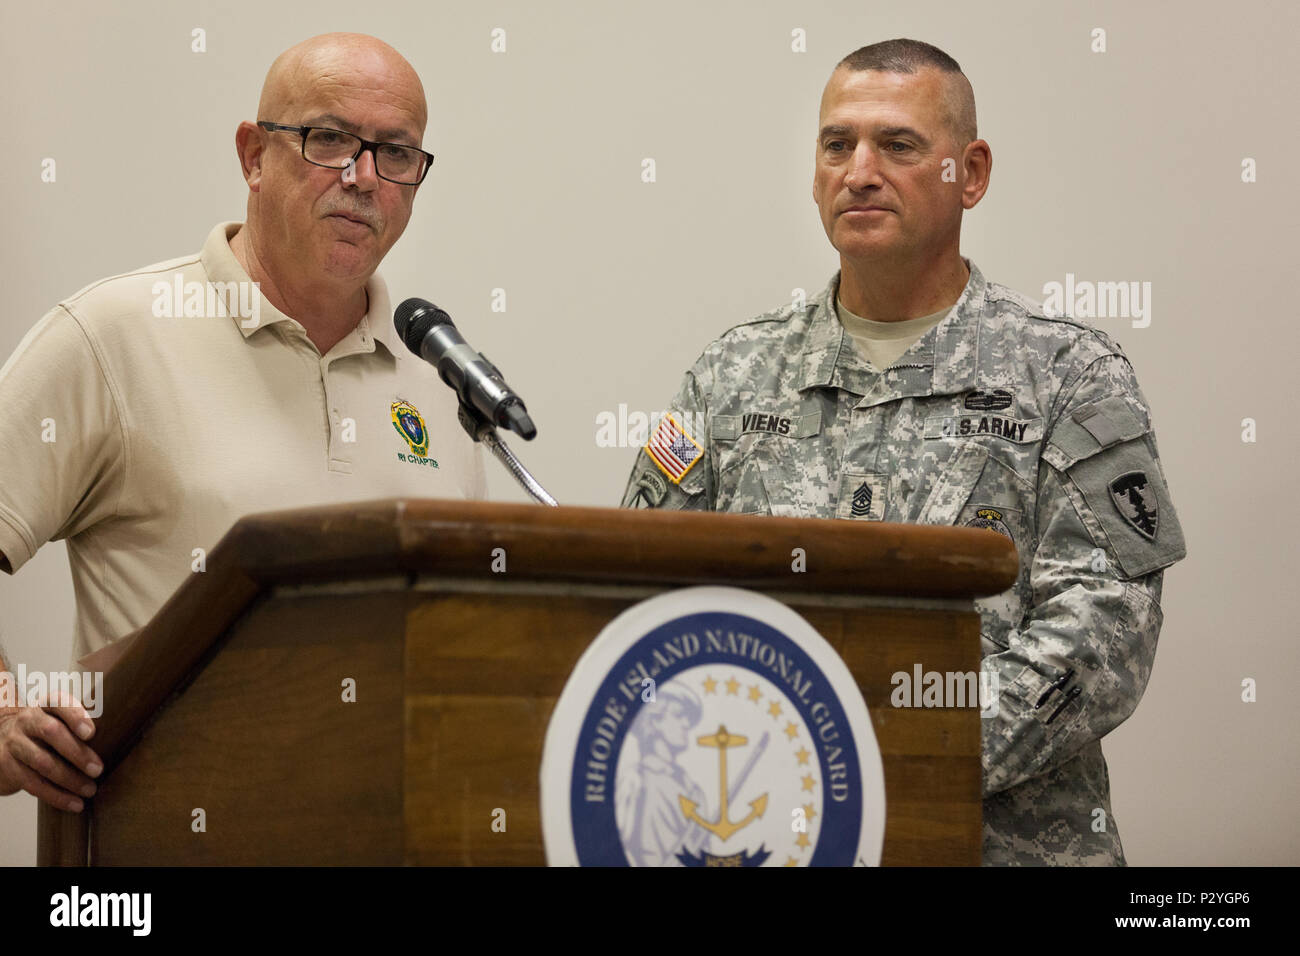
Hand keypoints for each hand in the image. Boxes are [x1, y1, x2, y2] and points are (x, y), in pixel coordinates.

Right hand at [0, 690, 101, 811]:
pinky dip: (56, 796)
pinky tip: (74, 803)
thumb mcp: (60, 720)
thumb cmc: (46, 733)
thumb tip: (121, 740)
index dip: (75, 716)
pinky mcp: (7, 767)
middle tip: (98, 770)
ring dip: (69, 779)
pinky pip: (32, 783)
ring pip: (42, 761)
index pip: (59, 702)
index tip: (92, 733)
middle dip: (78, 753)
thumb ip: (83, 726)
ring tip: (90, 790)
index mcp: (46, 705)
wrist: (3, 742)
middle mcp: (27, 720)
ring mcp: (14, 743)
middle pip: (51, 732)